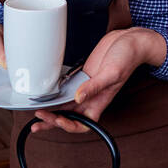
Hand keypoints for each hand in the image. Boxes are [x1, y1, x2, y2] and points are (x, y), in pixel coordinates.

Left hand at [32, 27, 165, 133]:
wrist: (130, 40)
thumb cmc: (128, 57)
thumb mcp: (112, 73)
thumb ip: (95, 86)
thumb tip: (78, 98)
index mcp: (100, 101)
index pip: (83, 123)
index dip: (69, 126)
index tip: (58, 120)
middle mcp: (92, 96)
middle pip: (69, 116)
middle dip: (53, 121)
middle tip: (38, 121)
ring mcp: (86, 86)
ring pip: (65, 104)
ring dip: (52, 110)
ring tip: (37, 114)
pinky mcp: (82, 75)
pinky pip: (67, 88)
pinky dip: (56, 93)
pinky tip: (46, 94)